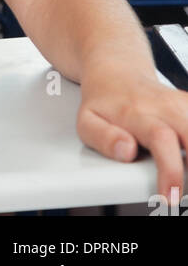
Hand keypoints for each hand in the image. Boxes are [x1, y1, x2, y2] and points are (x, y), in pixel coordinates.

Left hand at [77, 63, 187, 201]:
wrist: (115, 69)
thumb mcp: (88, 121)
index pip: (160, 139)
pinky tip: (187, 153)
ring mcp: (179, 103)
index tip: (171, 196)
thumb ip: (103, 138)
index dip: (171, 169)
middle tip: (184, 189)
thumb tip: (125, 150)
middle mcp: (162, 105)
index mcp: (136, 112)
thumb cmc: (103, 100)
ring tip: (185, 175)